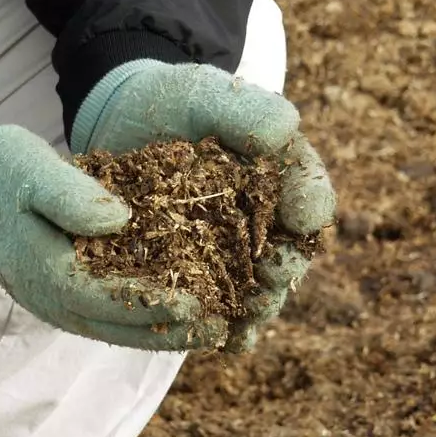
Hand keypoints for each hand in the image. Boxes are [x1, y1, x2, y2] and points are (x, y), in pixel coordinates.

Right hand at [0, 119, 226, 349]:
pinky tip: (181, 313)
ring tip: (213, 330)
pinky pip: (110, 317)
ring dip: (164, 334)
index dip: (155, 305)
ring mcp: (57, 301)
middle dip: (172, 331)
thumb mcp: (33, 169)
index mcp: (46, 271)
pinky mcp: (65, 293)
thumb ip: (71, 196)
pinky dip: (146, 320)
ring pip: (117, 329)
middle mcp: (53, 298)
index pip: (109, 300)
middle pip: (120, 327)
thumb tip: (120, 220)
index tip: (198, 304)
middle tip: (221, 328)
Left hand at [70, 60, 336, 351]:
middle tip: (273, 277)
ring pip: (260, 286)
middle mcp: (267, 218)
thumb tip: (286, 130)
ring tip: (250, 318)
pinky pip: (223, 306)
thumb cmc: (175, 103)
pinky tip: (227, 341)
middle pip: (290, 250)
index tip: (303, 215)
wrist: (125, 123)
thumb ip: (246, 111)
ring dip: (259, 306)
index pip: (309, 192)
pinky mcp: (199, 274)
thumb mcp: (206, 95)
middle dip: (284, 267)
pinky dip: (228, 326)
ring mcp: (235, 250)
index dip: (310, 205)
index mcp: (281, 173)